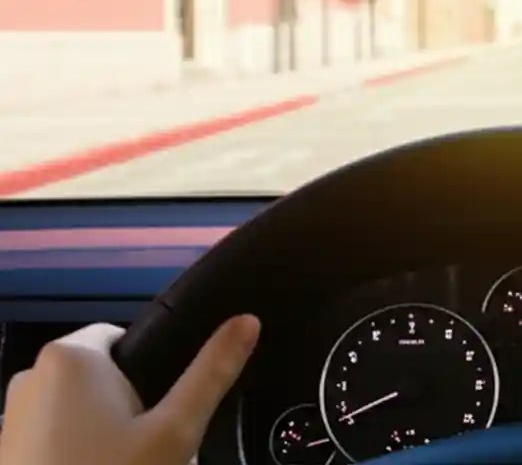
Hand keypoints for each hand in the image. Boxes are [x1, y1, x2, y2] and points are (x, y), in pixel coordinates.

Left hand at [0, 315, 259, 464]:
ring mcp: (11, 415)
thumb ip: (212, 372)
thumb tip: (248, 321)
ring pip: (79, 407)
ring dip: (104, 430)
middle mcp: (32, 375)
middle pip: (103, 374)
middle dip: (130, 404)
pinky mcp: (5, 449)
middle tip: (149, 447)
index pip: (125, 337)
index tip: (163, 413)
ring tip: (126, 464)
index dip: (153, 371)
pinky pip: (55, 434)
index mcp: (71, 356)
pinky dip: (77, 450)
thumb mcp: (175, 431)